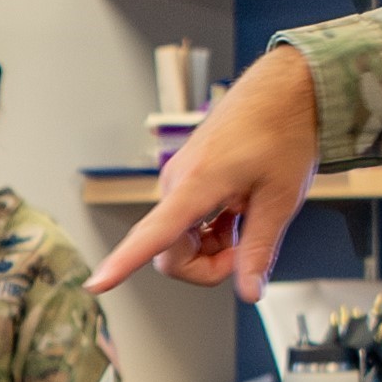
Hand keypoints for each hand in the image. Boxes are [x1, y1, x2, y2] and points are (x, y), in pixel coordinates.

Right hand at [91, 45, 320, 301]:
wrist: (284, 89)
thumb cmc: (284, 133)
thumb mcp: (280, 199)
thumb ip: (259, 249)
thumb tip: (249, 291)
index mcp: (197, 185)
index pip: (153, 234)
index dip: (123, 263)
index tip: (97, 284)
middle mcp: (176, 183)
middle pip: (170, 253)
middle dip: (207, 265)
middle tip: (246, 252)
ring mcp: (178, 180)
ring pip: (180, 239)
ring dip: (212, 245)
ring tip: (248, 220)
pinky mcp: (185, 178)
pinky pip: (186, 221)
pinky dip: (211, 229)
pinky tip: (238, 211)